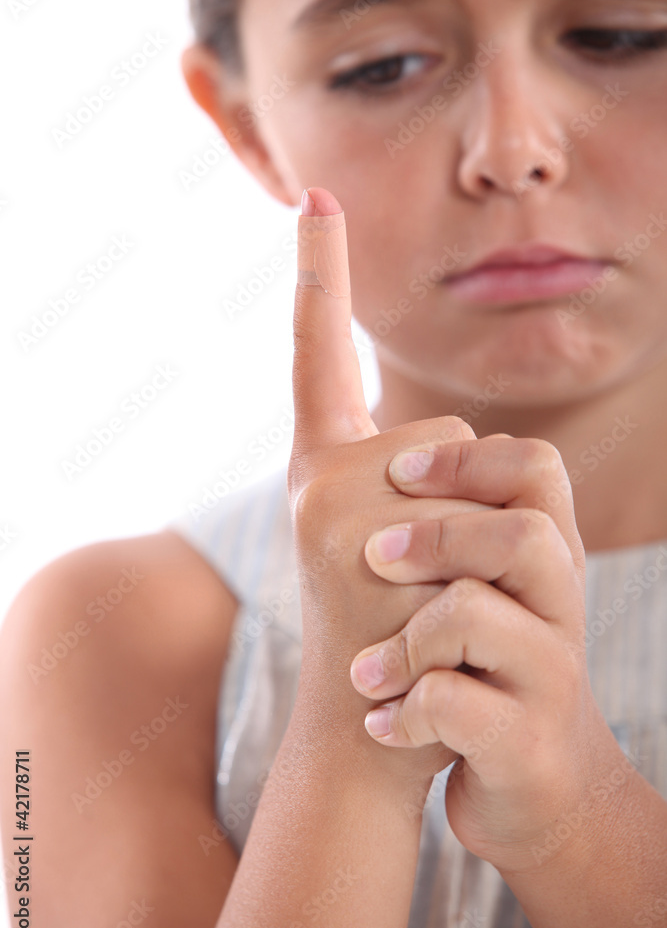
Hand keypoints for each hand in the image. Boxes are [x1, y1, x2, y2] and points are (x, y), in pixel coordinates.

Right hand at [288, 187, 498, 783]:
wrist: (365, 728)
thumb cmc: (392, 636)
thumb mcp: (395, 549)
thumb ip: (413, 481)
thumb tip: (453, 446)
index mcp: (324, 468)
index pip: (318, 353)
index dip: (319, 274)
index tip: (318, 199)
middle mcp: (315, 469)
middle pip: (440, 429)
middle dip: (460, 493)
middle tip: (416, 575)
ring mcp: (322, 489)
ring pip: (457, 455)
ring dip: (469, 523)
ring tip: (421, 594)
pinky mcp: (341, 518)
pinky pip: (458, 489)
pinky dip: (467, 546)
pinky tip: (418, 601)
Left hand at [349, 433, 622, 870]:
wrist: (530, 778)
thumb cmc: (476, 658)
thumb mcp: (466, 574)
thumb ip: (417, 490)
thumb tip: (324, 364)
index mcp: (541, 552)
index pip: (532, 466)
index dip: (463, 459)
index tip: (396, 470)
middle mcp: (557, 605)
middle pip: (518, 532)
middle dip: (433, 537)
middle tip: (373, 560)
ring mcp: (546, 675)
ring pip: (478, 615)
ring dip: (409, 635)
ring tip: (368, 668)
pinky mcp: (524, 743)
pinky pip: (457, 706)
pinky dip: (405, 710)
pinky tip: (381, 717)